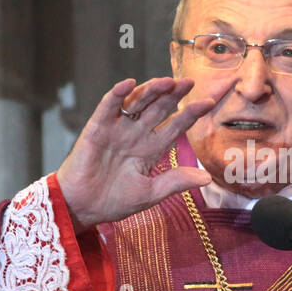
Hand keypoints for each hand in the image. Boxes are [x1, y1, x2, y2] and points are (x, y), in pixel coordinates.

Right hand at [55, 77, 214, 232]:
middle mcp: (137, 134)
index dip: (191, 114)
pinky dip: (116, 94)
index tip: (209, 103)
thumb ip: (175, 182)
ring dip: (151, 90)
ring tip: (167, 82)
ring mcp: (117, 129)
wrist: (82, 209)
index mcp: (151, 148)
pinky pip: (108, 107)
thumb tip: (206, 178)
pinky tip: (129, 83)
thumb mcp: (150, 193)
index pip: (175, 126)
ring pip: (137, 102)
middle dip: (174, 95)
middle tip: (189, 82)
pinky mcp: (97, 128)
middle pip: (159, 108)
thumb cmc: (114, 201)